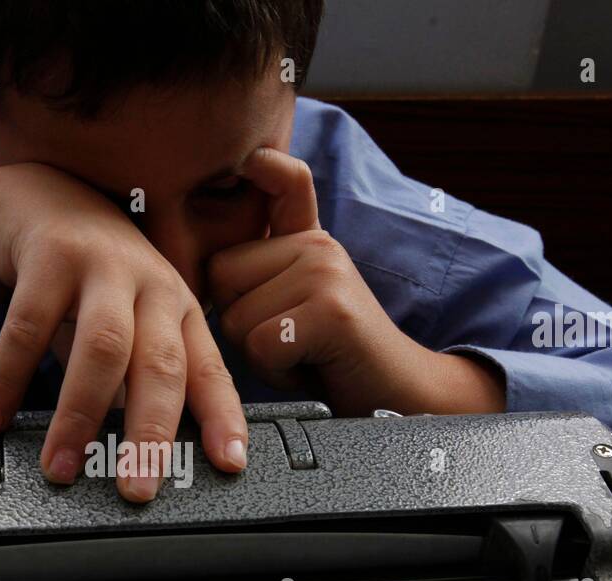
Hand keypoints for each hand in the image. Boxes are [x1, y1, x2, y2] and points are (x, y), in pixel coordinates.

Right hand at [0, 163, 247, 500]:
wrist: (42, 198)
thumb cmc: (97, 279)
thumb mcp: (134, 323)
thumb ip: (141, 383)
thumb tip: (146, 457)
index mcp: (180, 311)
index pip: (209, 372)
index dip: (222, 419)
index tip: (229, 465)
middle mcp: (151, 287)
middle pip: (160, 365)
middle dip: (151, 432)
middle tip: (136, 490)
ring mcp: (103, 267)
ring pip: (101, 349)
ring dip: (79, 416)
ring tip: (60, 469)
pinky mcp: (50, 257)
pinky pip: (27, 328)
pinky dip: (8, 381)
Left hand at [207, 148, 504, 415]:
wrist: (401, 396)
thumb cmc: (334, 360)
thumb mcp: (298, 306)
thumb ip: (263, 276)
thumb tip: (210, 261)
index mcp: (307, 240)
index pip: (272, 197)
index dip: (263, 179)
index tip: (255, 154)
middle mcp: (317, 245)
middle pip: (222, 276)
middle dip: (241, 324)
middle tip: (290, 340)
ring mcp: (325, 271)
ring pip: (236, 319)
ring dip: (261, 355)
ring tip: (304, 354)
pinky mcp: (331, 308)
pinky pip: (260, 345)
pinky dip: (279, 372)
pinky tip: (313, 366)